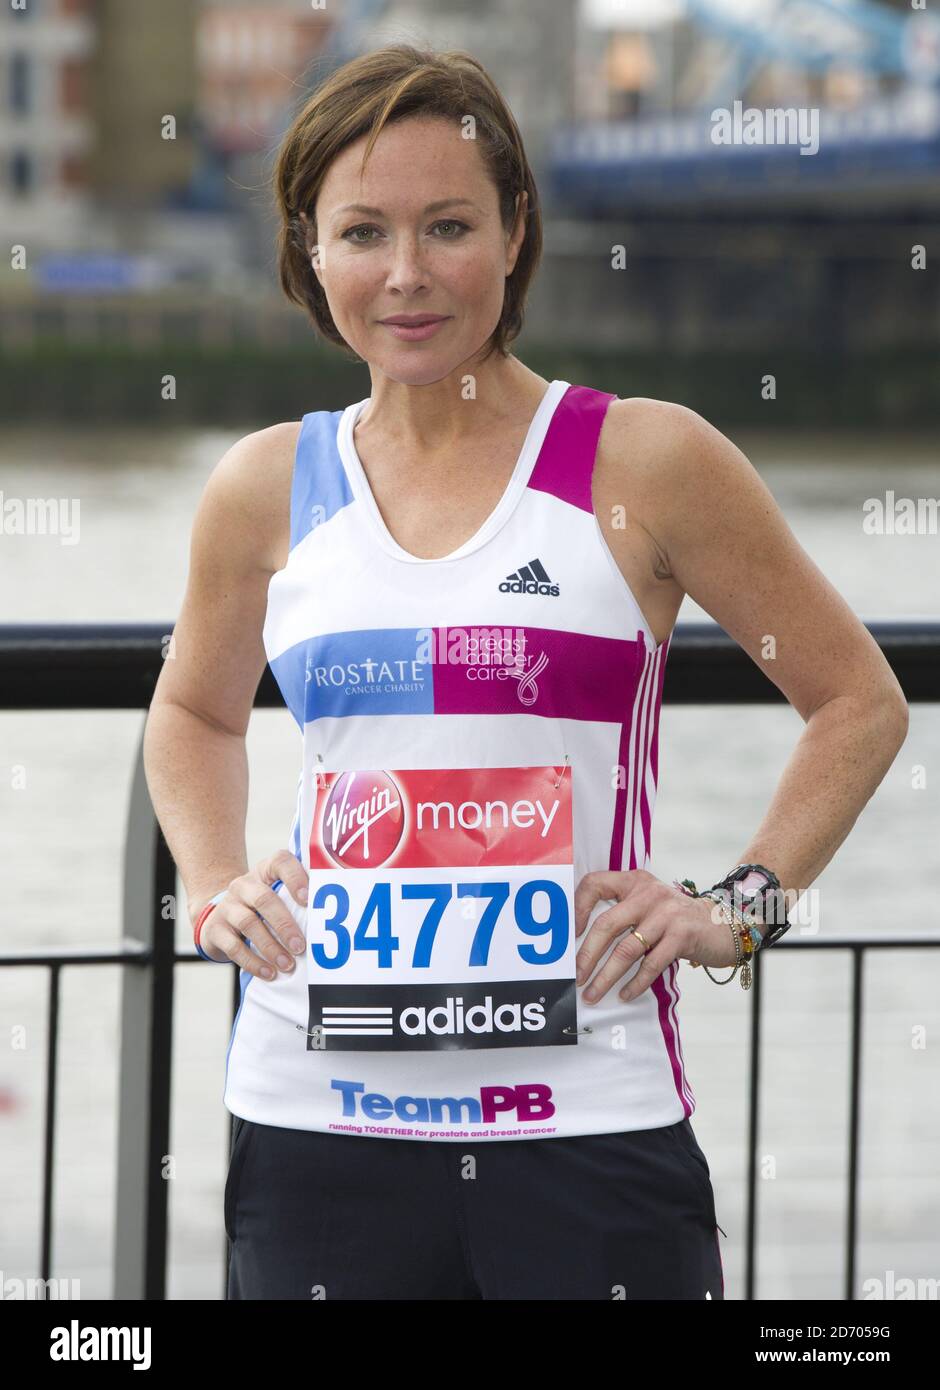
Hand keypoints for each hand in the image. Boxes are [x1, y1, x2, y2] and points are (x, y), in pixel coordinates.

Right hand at [191, 851, 308, 979]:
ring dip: (271, 947)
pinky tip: (269, 973)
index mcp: (265, 871)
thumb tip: (342, 913)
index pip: (280, 862)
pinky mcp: (215, 929)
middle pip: (264, 899)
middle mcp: (244, 885)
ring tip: (288, 965)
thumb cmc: (262, 907)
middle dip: (285, 925)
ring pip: (249, 924)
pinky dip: (253, 962)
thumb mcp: (278, 895)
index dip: (295, 878)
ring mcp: (227, 906)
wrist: (219, 917)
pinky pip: (234, 947)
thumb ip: (302, 898)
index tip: (309, 899)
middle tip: (301, 947)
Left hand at [574, 869, 736, 1004]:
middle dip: (586, 955)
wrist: (722, 925)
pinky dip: (635, 983)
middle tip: (575, 977)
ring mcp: (666, 914)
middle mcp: (648, 893)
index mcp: (634, 881)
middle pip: (606, 925)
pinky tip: (624, 995)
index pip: (595, 883)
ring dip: (606, 976)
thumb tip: (581, 943)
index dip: (577, 907)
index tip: (570, 934)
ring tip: (593, 993)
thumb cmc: (675, 920)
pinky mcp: (682, 935)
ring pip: (626, 950)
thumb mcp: (648, 905)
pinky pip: (651, 964)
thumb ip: (622, 912)